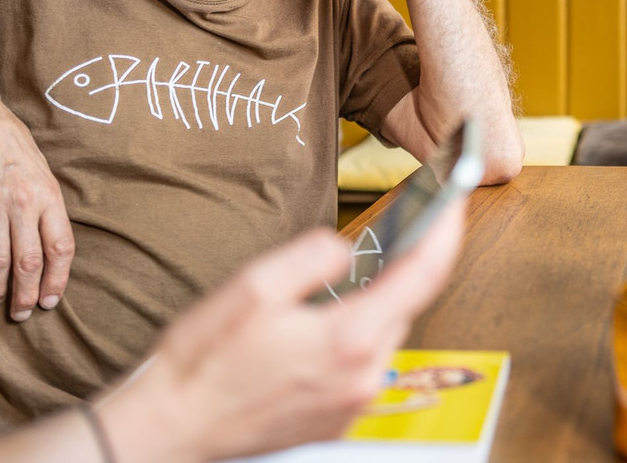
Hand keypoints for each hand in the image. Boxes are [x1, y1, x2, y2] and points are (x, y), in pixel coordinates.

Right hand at [0, 85, 74, 320]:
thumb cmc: (12, 148)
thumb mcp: (42, 173)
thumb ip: (48, 209)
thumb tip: (52, 252)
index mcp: (48, 194)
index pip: (60, 247)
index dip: (56, 280)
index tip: (49, 300)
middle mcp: (21, 202)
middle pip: (28, 262)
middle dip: (25, 295)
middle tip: (22, 314)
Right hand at [93, 200, 464, 462]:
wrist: (172, 430)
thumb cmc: (204, 362)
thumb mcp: (254, 286)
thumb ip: (313, 254)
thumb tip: (348, 248)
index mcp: (348, 340)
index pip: (423, 273)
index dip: (445, 228)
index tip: (455, 195)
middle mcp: (362, 377)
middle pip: (407, 304)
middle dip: (410, 260)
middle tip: (410, 218)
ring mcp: (352, 403)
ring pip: (384, 333)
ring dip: (380, 297)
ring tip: (371, 261)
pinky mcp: (337, 417)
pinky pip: (362, 360)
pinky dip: (357, 329)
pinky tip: (332, 312)